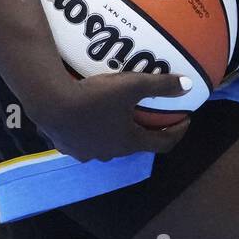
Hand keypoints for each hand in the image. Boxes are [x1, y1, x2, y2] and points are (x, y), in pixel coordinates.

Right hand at [27, 72, 193, 161]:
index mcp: (129, 142)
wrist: (50, 102)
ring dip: (117, 132)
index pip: (162, 144)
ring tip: (119, 115)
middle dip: (145, 130)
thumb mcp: (133, 85)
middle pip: (135, 144)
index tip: (184, 120)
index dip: (177, 132)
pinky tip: (90, 117)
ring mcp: (86, 153)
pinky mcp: (66, 147)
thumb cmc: (95, 96)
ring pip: (108, 144)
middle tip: (151, 115)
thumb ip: (162, 85)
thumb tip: (188, 85)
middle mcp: (109, 153)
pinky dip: (93, 132)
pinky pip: (86, 141)